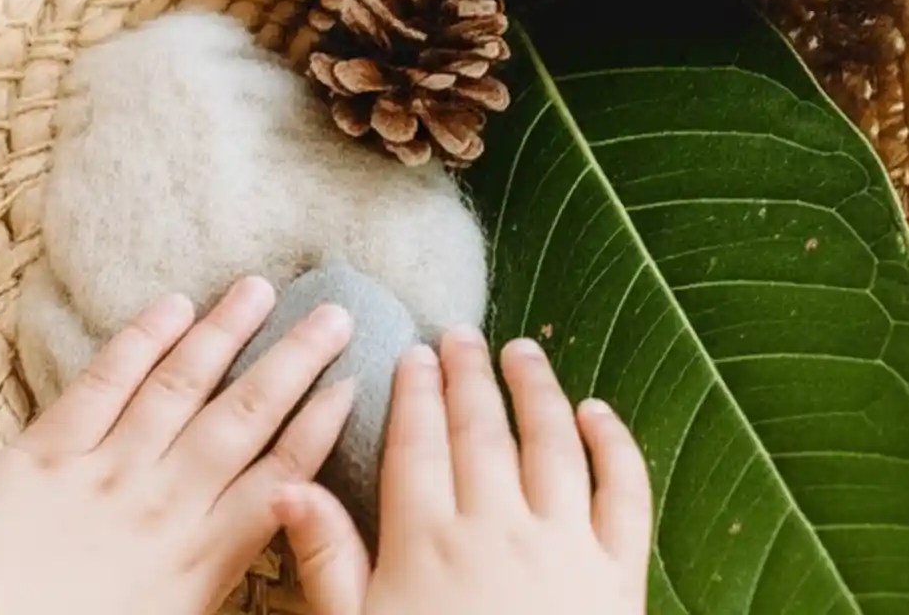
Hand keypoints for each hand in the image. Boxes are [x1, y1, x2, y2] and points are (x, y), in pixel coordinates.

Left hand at [0, 277, 355, 614]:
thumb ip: (217, 578)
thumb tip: (264, 536)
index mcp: (197, 556)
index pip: (280, 476)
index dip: (320, 425)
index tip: (352, 385)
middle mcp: (163, 502)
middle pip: (245, 416)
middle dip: (296, 361)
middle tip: (335, 316)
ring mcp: (107, 468)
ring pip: (182, 385)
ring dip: (227, 333)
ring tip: (260, 289)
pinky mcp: (49, 446)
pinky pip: (105, 382)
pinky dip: (141, 341)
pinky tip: (172, 307)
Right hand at [273, 328, 652, 614]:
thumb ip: (327, 561)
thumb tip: (286, 490)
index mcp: (427, 542)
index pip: (419, 444)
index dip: (415, 394)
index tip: (413, 353)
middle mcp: (497, 529)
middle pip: (480, 431)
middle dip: (467, 376)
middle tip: (460, 335)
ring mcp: (564, 546)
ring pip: (551, 443)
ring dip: (535, 389)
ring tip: (521, 351)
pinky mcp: (618, 572)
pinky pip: (623, 492)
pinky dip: (614, 444)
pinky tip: (596, 411)